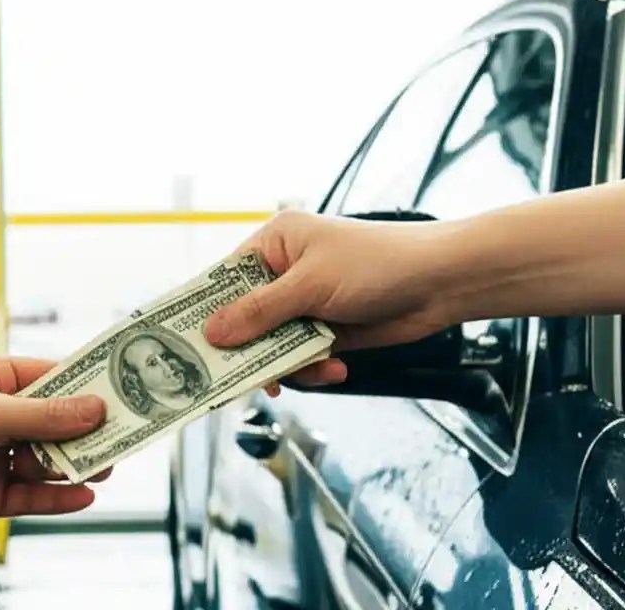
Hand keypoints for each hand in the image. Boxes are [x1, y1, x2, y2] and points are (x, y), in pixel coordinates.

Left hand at [0, 355, 110, 543]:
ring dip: (75, 463)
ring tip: (106, 467)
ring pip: (46, 459)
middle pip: (53, 420)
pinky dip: (59, 496)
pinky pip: (33, 494)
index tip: (122, 387)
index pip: (47, 375)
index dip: (84, 383)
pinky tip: (84, 496)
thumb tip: (95, 410)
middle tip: (124, 432)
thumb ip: (44, 416)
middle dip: (85, 428)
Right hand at [204, 211, 449, 389]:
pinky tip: (337, 366)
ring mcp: (307, 303)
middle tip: (238, 380)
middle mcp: (286, 272)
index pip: (223, 279)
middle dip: (249, 349)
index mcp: (275, 243)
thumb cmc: (377, 264)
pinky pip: (302, 356)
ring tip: (313, 366)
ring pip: (273, 345)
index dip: (204, 312)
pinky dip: (314, 367)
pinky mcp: (328, 329)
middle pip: (244, 319)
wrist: (440, 282)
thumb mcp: (310, 286)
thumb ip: (260, 312)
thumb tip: (211, 333)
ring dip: (290, 362)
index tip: (184, 346)